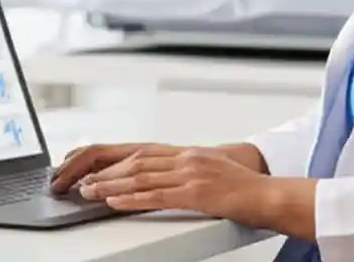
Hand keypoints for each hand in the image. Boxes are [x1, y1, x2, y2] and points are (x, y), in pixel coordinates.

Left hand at [77, 147, 304, 231]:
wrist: (272, 196)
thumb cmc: (245, 191)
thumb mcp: (211, 174)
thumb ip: (185, 175)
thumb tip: (159, 183)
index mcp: (187, 153)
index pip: (141, 151)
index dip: (113, 158)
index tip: (91, 165)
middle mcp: (186, 158)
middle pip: (135, 161)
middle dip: (105, 172)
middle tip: (81, 181)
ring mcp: (191, 174)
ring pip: (141, 177)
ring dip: (110, 185)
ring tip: (89, 192)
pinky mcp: (198, 194)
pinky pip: (158, 196)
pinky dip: (132, 199)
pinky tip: (115, 202)